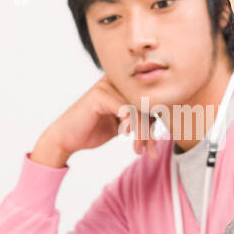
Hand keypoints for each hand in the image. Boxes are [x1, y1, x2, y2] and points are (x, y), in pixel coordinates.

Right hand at [29, 76, 153, 166]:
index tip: (155, 146)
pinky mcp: (100, 95)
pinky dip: (131, 126)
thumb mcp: (122, 125)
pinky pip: (126, 110)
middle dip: (151, 131)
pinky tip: (126, 137)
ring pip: (138, 108)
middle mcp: (116, 82)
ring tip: (138, 150)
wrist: (66, 138)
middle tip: (150, 152)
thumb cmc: (93, 130)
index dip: (156, 124)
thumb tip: (167, 121)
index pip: (149, 101)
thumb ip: (139, 118)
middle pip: (146, 103)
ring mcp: (107, 86)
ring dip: (142, 133)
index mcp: (123, 86)